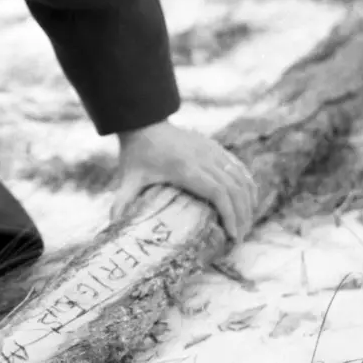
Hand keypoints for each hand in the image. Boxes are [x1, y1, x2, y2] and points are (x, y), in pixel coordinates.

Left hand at [109, 120, 256, 241]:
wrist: (144, 123)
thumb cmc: (137, 155)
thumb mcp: (128, 179)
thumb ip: (121, 202)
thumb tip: (112, 227)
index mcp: (186, 168)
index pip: (218, 192)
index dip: (230, 214)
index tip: (232, 235)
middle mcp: (204, 158)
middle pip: (234, 188)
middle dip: (242, 215)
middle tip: (238, 238)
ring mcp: (212, 151)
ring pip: (241, 177)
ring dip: (248, 202)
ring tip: (245, 225)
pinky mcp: (215, 148)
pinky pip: (239, 167)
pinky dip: (248, 185)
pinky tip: (250, 201)